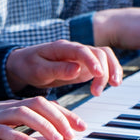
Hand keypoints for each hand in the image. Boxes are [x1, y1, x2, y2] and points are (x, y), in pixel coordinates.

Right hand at [0, 97, 86, 139]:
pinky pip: (2, 130)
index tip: (81, 126)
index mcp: (12, 105)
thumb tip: (41, 136)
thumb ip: (19, 126)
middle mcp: (6, 107)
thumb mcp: (0, 123)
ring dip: (44, 126)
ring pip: (24, 113)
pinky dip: (19, 138)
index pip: (44, 104)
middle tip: (73, 134)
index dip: (64, 113)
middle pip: (39, 104)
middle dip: (59, 117)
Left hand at [6, 40, 121, 96]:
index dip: (92, 61)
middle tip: (97, 92)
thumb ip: (57, 69)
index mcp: (61, 47)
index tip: (98, 74)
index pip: (82, 50)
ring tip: (114, 85)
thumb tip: (77, 69)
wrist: (24, 65)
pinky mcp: (84, 65)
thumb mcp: (38, 70)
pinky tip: (113, 83)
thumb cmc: (29, 65)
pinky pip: (103, 65)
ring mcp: (81, 56)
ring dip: (112, 69)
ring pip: (104, 56)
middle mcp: (74, 49)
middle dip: (104, 71)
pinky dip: (110, 72)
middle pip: (98, 53)